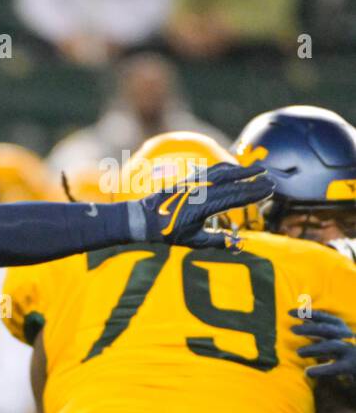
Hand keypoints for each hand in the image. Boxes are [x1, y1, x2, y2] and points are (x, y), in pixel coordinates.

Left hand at [138, 163, 274, 248]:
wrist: (142, 218)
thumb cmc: (167, 232)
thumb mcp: (192, 240)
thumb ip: (216, 241)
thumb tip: (239, 244)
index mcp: (203, 207)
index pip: (235, 196)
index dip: (253, 192)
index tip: (269, 189)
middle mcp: (200, 192)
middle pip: (232, 183)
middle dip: (253, 181)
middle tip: (271, 180)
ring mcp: (193, 184)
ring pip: (222, 172)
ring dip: (241, 170)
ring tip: (258, 169)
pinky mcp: (188, 180)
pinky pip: (210, 171)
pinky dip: (225, 168)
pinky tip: (234, 169)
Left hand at [291, 309, 355, 379]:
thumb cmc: (347, 355)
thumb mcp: (335, 341)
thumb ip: (321, 333)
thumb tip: (303, 322)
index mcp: (342, 330)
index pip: (325, 319)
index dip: (309, 314)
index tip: (289, 312)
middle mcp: (347, 338)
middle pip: (328, 330)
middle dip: (310, 328)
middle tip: (292, 329)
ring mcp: (351, 351)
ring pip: (332, 345)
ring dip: (314, 348)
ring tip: (298, 352)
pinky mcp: (353, 366)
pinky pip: (336, 367)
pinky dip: (321, 369)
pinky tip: (308, 372)